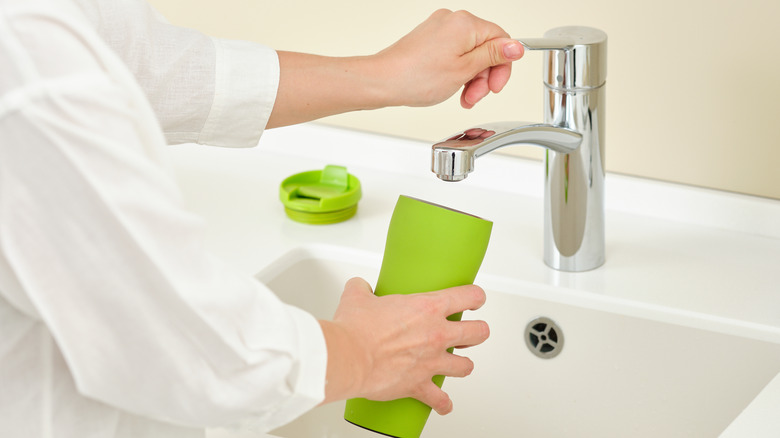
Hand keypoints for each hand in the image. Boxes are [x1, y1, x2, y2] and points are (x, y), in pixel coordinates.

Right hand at [318, 277, 488, 414]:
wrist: (348, 357)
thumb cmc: (356, 329)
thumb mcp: (357, 297)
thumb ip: (362, 289)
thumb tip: (359, 288)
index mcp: (428, 307)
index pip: (468, 296)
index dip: (475, 297)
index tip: (474, 299)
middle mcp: (437, 334)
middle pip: (478, 332)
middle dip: (477, 332)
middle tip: (471, 331)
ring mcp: (431, 362)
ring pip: (466, 366)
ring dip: (463, 364)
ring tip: (457, 363)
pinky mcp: (419, 385)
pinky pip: (440, 400)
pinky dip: (442, 403)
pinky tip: (443, 403)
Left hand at [375, 9, 524, 108]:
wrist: (383, 81)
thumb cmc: (416, 77)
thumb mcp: (465, 70)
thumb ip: (493, 56)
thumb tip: (516, 47)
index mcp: (465, 23)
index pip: (501, 40)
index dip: (502, 67)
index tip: (495, 86)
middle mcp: (452, 21)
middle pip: (485, 47)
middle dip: (484, 75)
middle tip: (475, 95)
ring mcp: (438, 29)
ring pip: (469, 53)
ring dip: (471, 78)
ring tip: (463, 97)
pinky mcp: (428, 39)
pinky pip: (453, 54)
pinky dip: (457, 72)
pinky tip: (451, 87)